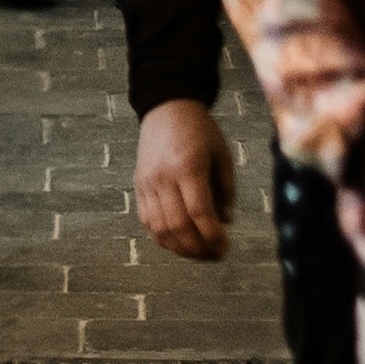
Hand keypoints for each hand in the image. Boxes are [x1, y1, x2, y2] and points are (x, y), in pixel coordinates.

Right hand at [133, 98, 238, 260]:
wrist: (166, 108)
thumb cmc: (200, 131)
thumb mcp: (222, 155)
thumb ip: (226, 190)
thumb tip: (225, 222)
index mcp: (188, 166)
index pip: (199, 212)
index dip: (212, 236)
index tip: (225, 247)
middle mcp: (163, 177)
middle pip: (178, 225)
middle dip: (198, 248)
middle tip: (215, 255)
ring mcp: (147, 183)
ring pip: (159, 228)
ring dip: (180, 248)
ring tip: (199, 253)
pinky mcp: (138, 186)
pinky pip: (147, 221)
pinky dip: (163, 238)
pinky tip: (179, 242)